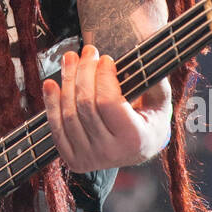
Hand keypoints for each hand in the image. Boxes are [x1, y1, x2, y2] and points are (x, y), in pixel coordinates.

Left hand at [42, 45, 172, 172]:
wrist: (140, 150)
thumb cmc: (150, 121)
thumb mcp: (161, 103)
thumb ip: (154, 82)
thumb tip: (142, 58)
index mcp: (134, 139)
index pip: (108, 102)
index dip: (103, 76)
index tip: (105, 58)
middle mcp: (110, 153)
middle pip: (85, 105)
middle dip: (83, 72)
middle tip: (87, 51)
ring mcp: (89, 159)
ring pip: (68, 113)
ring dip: (66, 80)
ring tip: (70, 58)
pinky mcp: (73, 160)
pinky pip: (56, 128)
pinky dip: (51, 103)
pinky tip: (51, 83)